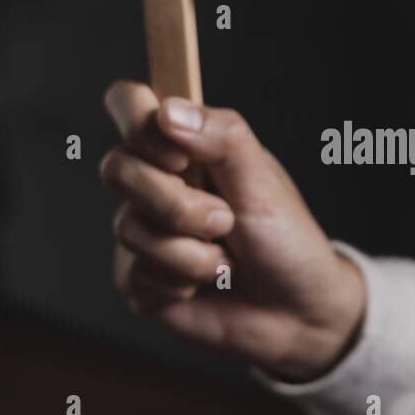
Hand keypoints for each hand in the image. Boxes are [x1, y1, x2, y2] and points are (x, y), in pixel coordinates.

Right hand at [100, 81, 365, 382]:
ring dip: (191, 251)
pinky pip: (135, 273)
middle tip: (225, 221)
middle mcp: (154, 182)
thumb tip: (167, 111)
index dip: (139, 125)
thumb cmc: (285, 237)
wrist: (297, 312)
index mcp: (183, 145)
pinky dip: (182, 281)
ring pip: (129, 228)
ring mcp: (141, 230)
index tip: (182, 157)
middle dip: (177, 204)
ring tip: (227, 259)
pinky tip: (208, 283)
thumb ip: (222, 136)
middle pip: (116, 169)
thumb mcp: (262, 179)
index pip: (128, 102)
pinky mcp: (137, 278)